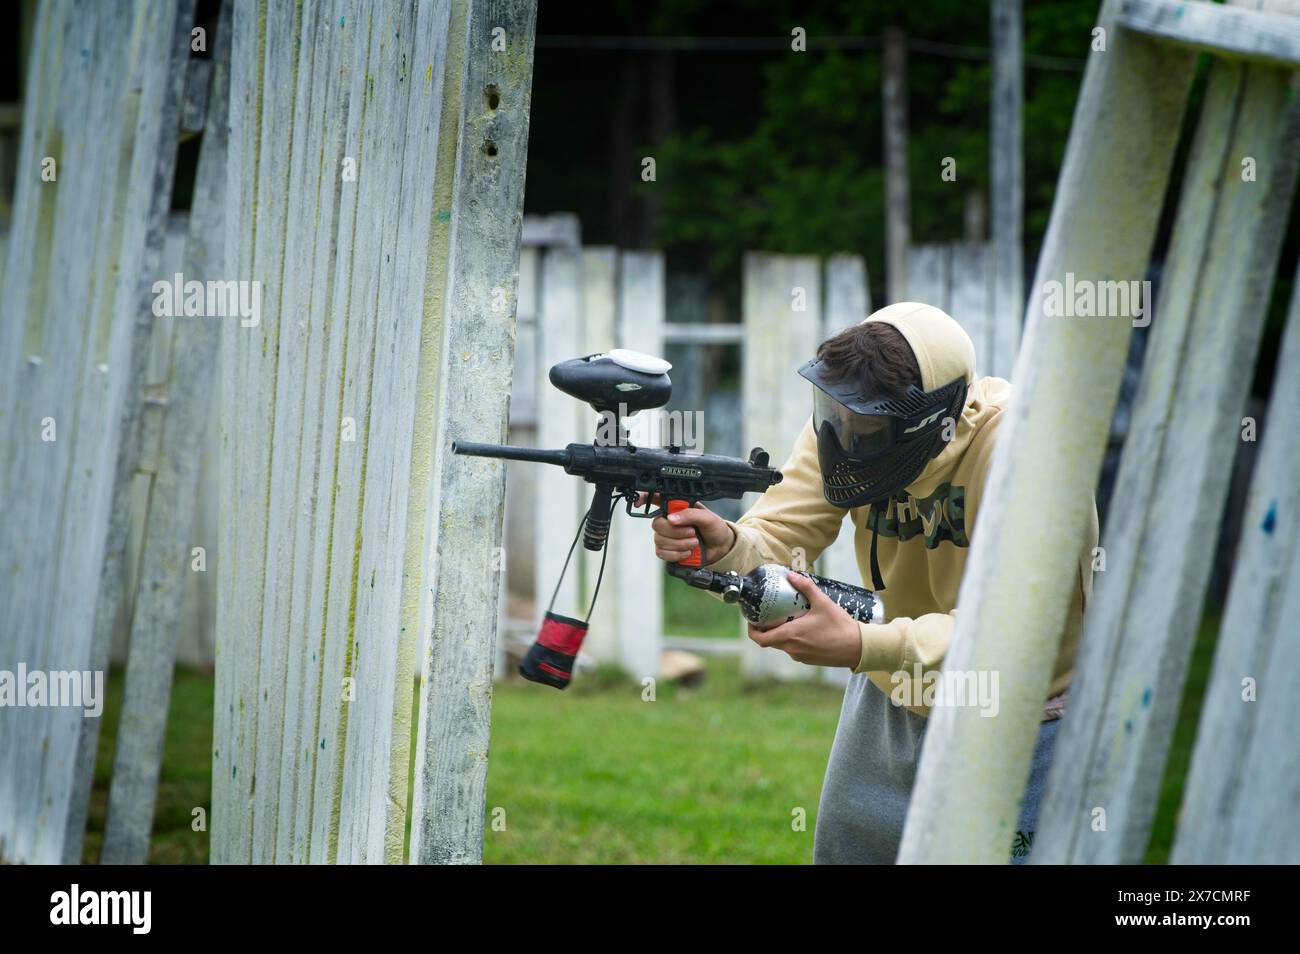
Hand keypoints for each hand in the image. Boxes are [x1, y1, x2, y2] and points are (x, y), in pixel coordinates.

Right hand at [638, 493, 735, 564]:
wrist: (720, 548)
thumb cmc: (714, 528)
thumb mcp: (708, 517)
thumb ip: (691, 515)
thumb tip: (672, 519)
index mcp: (677, 507)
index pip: (655, 499)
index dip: (644, 498)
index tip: (639, 504)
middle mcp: (669, 520)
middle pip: (657, 524)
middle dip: (676, 532)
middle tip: (692, 533)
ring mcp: (667, 536)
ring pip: (660, 540)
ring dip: (679, 544)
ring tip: (694, 543)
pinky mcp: (668, 550)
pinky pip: (662, 553)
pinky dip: (676, 554)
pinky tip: (687, 552)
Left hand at [747, 571, 861, 668]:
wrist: (858, 648)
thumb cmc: (840, 626)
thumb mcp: (823, 602)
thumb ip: (806, 587)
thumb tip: (792, 575)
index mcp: (790, 636)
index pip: (760, 639)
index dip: (752, 630)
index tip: (752, 619)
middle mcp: (792, 649)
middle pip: (770, 641)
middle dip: (766, 629)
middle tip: (768, 615)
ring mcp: (800, 656)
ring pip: (782, 645)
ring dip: (780, 633)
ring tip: (787, 618)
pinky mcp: (809, 660)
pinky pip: (794, 649)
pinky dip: (793, 640)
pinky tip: (802, 628)